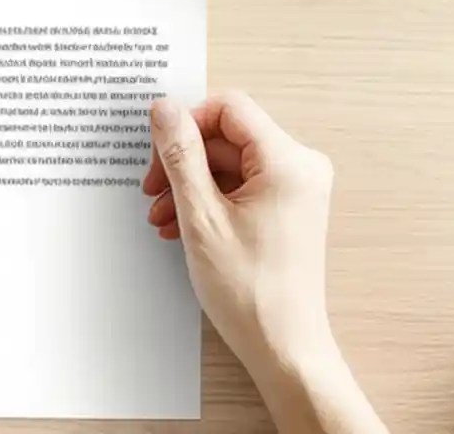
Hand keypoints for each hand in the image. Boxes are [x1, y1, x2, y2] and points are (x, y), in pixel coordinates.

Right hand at [143, 92, 334, 372]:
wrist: (283, 346)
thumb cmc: (250, 292)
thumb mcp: (201, 217)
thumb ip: (180, 155)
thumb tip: (164, 109)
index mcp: (287, 161)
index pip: (229, 108)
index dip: (187, 123)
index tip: (158, 151)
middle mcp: (301, 166)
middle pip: (228, 136)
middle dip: (184, 161)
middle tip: (153, 192)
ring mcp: (297, 188)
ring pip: (231, 162)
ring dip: (191, 184)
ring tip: (163, 217)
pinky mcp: (288, 207)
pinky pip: (242, 185)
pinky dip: (210, 199)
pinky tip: (182, 225)